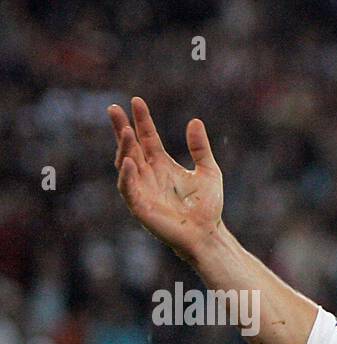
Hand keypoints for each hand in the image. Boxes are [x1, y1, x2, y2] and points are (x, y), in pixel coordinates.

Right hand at [109, 97, 223, 263]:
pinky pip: (128, 188)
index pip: (147, 138)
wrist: (208, 235)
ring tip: (126, 131)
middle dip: (122, 128)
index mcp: (162, 165)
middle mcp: (148, 174)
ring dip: (124, 148)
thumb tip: (194, 121)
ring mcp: (141, 190)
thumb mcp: (209, 171)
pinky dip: (126, 175)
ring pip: (126, 164)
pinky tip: (129, 161)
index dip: (141, 120)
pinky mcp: (139, 206)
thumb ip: (200, 148)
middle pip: (130, 147)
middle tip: (114, 109)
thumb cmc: (207, 207)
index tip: (136, 101)